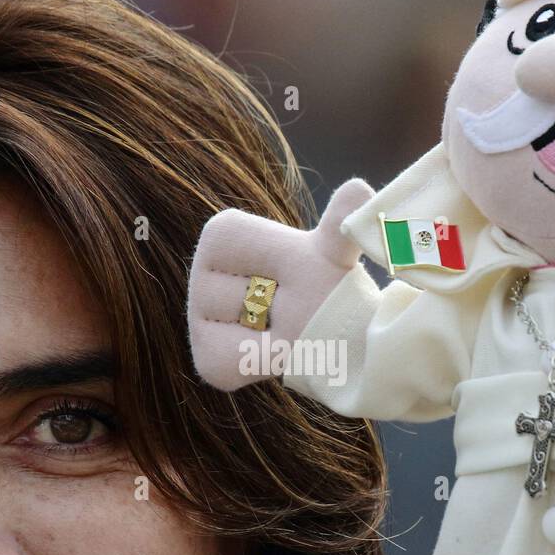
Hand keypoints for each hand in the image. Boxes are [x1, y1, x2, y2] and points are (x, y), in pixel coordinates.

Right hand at [187, 178, 373, 390]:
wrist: (330, 330)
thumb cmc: (328, 283)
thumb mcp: (337, 249)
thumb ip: (341, 221)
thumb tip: (359, 189)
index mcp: (223, 233)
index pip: (246, 251)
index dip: (285, 268)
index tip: (296, 270)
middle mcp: (198, 272)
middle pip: (247, 300)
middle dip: (285, 310)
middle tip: (300, 308)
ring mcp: (195, 317)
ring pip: (243, 337)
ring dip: (280, 342)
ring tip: (290, 331)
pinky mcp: (205, 361)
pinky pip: (234, 365)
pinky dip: (266, 366)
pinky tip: (276, 352)